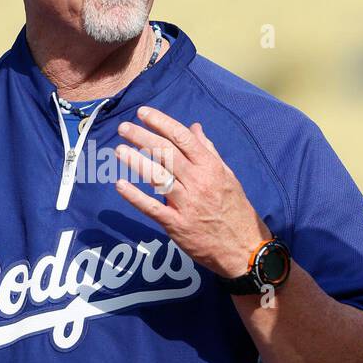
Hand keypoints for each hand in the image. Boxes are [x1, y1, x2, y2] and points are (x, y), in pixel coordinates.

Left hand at [114, 106, 268, 278]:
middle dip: (143, 137)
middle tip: (124, 127)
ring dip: (136, 161)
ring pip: (157, 177)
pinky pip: (152, 208)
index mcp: (211, 167)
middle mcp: (198, 182)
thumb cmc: (236, 210)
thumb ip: (209, 151)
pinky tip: (120, 185)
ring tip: (119, 150)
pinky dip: (135, 197)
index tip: (143, 113)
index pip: (182, 138)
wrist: (244, 248)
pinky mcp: (177, 225)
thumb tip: (195, 128)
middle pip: (166, 153)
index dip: (161, 122)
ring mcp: (187, 204)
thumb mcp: (228, 176)